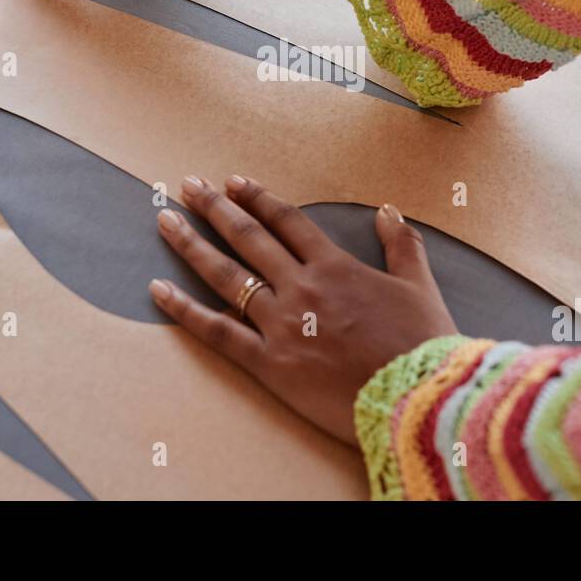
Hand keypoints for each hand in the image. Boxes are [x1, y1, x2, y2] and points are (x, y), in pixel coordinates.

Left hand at [148, 175, 458, 444]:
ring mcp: (280, 323)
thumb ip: (403, 245)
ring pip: (226, 275)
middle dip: (214, 208)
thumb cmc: (422, 344)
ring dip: (192, 245)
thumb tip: (389, 211)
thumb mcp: (420, 286)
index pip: (287, 221)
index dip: (257, 198)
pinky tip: (158, 291)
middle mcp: (301, 286)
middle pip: (249, 238)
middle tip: (188, 186)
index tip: (233, 182)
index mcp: (335, 266)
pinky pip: (218, 332)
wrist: (417, 397)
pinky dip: (185, 311)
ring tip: (165, 221)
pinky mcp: (268, 363)